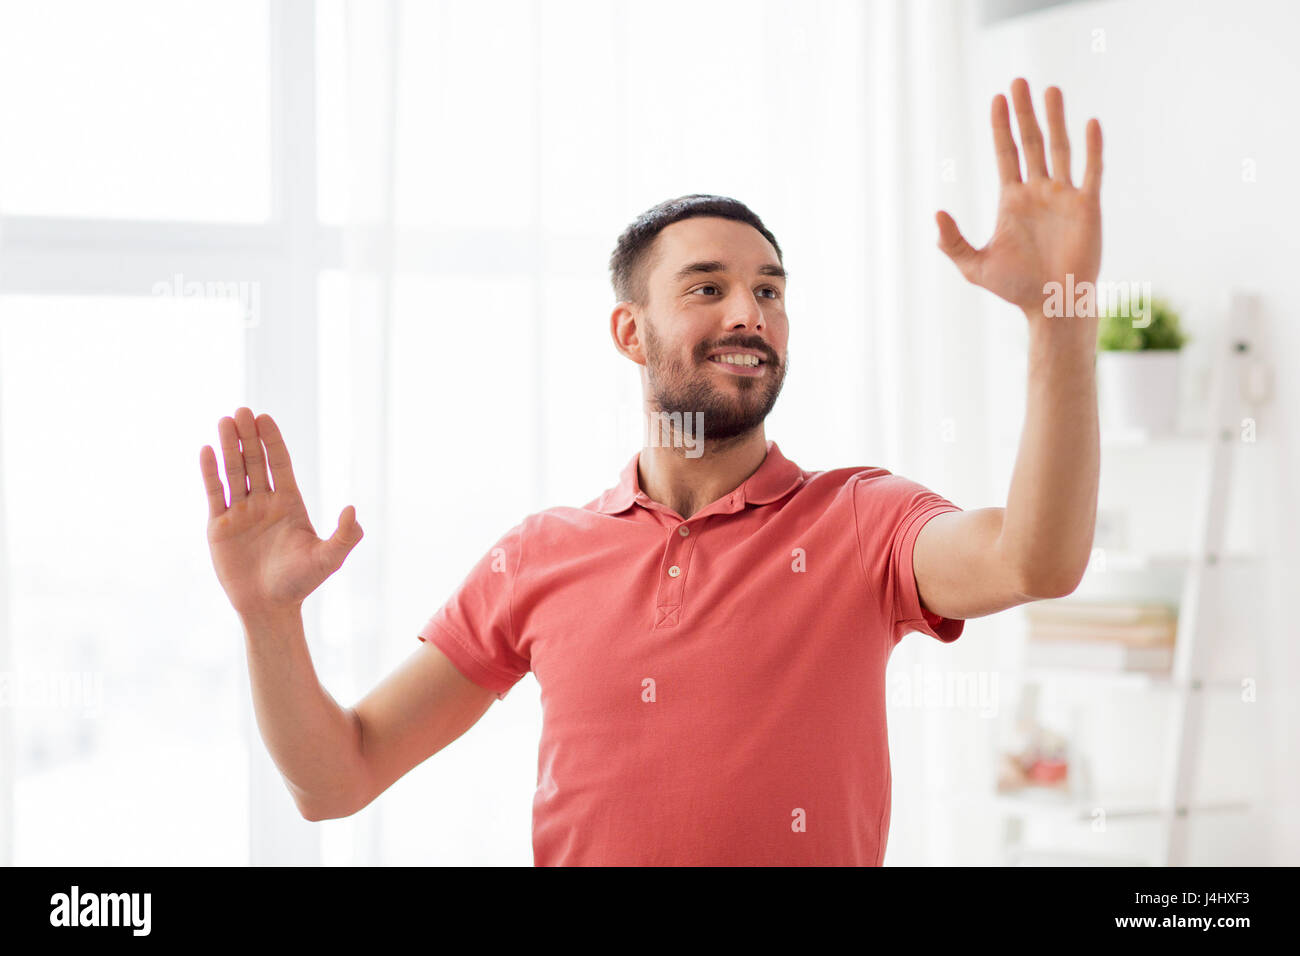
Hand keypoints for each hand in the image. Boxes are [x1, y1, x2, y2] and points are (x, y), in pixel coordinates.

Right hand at [200, 407, 361, 616]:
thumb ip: (345, 536)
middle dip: (249, 437)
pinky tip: (207, 451)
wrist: (269, 608)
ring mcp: (241, 513)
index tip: (265, 418)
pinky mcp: (220, 526)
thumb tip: (353, 509)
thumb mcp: (329, 559)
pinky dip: (210, 472)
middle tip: (241, 411)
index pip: (281, 464)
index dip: (273, 441)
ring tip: (224, 421)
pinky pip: (215, 493)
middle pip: (255, 462)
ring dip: (229, 447)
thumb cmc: (301, 584)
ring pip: (234, 473)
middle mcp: (265, 503)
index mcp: (290, 504)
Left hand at [936, 78, 1101, 316]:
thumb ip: (952, 241)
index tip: (997, 99)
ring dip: (1056, 119)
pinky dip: (1091, 149)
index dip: (1000, 126)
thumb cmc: (1015, 288)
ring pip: (1060, 149)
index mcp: (1013, 200)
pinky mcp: (1087, 207)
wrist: (1051, 305)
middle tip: (1018, 80)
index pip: (1005, 153)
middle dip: (1024, 112)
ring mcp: (1064, 197)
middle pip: (1031, 142)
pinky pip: (1091, 172)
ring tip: (1051, 90)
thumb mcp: (974, 266)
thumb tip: (936, 213)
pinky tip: (1090, 124)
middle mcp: (1039, 192)